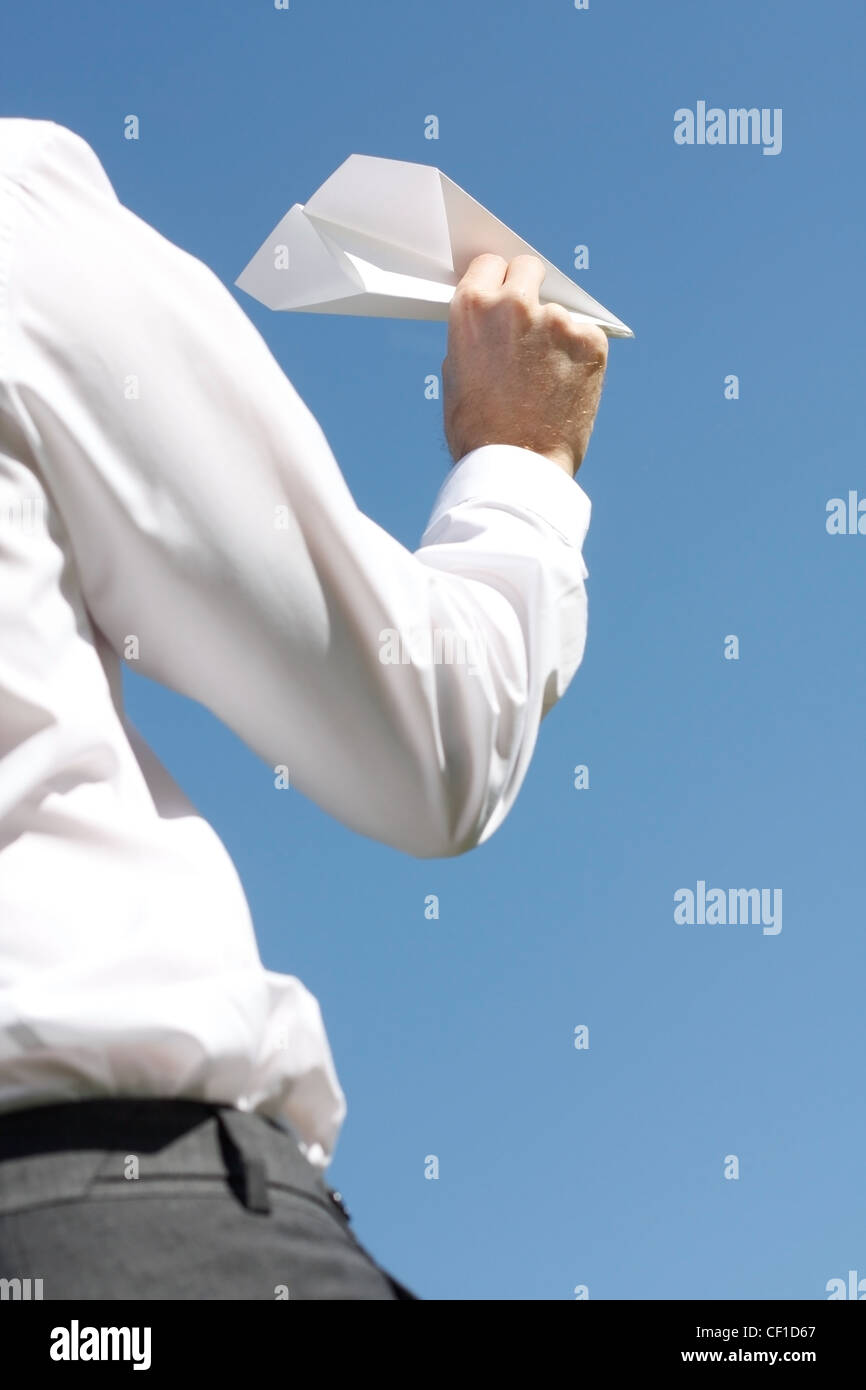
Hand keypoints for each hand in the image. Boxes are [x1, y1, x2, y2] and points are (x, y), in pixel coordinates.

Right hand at [442, 253, 608, 476]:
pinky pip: (587, 336)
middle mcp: (514, 305)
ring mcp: (556, 321)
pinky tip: (566, 386)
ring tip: (545, 380)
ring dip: (555, 335)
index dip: (497, 281)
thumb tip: (491, 322)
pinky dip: (580, 356)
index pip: (490, 264)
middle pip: (530, 269)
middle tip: (532, 322)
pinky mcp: (591, 341)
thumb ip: (475, 336)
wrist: (517, 467)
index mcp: (473, 309)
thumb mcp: (457, 375)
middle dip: (531, 288)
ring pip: (560, 312)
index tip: (506, 291)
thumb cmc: (480, 433)